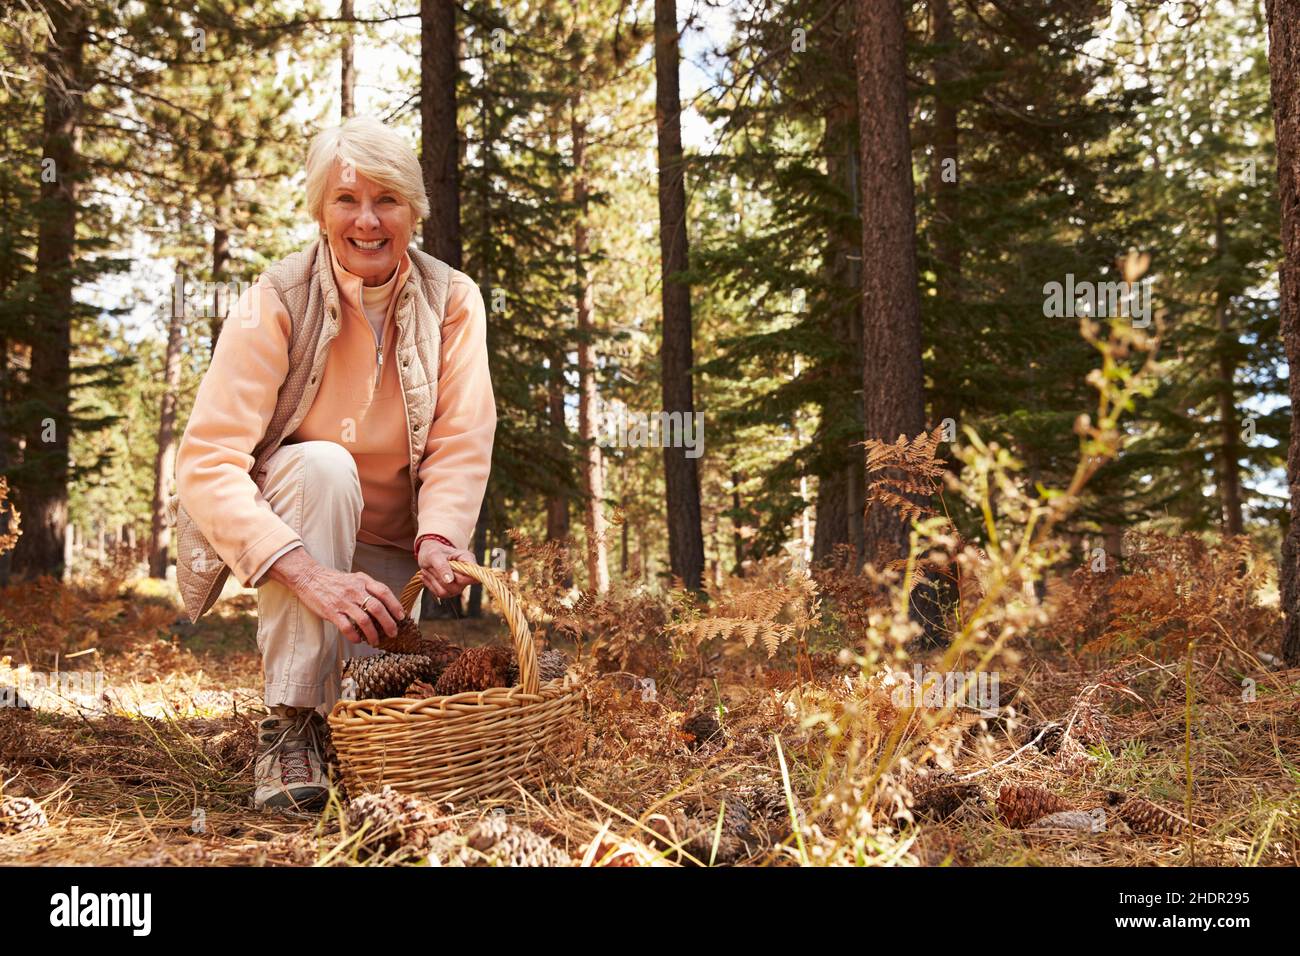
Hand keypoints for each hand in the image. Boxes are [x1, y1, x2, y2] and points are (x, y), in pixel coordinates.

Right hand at [275, 549, 404, 645]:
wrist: (309, 577)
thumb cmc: (334, 581)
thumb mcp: (354, 578)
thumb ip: (368, 588)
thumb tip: (385, 605)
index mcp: (363, 580)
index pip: (384, 592)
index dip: (395, 605)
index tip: (401, 617)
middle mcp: (355, 590)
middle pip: (378, 608)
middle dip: (388, 623)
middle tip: (393, 633)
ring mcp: (343, 601)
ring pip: (364, 620)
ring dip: (373, 634)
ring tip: (376, 641)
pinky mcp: (331, 611)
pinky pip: (347, 627)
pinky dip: (355, 636)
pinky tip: (358, 640)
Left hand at [417, 537, 476, 598]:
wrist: (428, 557)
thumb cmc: (433, 552)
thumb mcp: (434, 555)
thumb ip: (442, 566)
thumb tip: (449, 580)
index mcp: (467, 560)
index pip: (474, 574)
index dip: (465, 575)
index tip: (450, 568)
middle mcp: (466, 575)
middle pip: (459, 585)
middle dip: (442, 576)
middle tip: (434, 566)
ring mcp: (459, 585)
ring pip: (448, 591)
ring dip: (435, 580)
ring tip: (430, 569)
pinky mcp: (450, 592)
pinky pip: (440, 593)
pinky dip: (431, 584)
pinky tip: (429, 575)